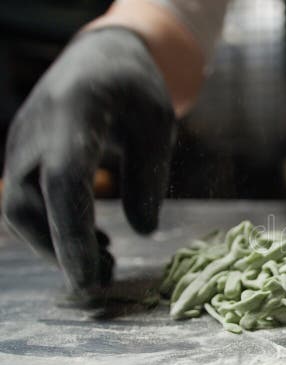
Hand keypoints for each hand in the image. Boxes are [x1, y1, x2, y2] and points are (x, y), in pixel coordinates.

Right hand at [2, 28, 174, 292]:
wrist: (100, 57)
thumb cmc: (136, 89)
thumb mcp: (159, 125)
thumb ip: (149, 176)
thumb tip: (144, 232)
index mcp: (74, 112)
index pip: (64, 182)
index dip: (71, 233)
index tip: (88, 276)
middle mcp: (34, 129)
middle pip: (27, 205)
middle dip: (59, 251)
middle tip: (107, 279)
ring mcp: (20, 142)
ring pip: (20, 210)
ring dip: (56, 245)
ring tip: (106, 264)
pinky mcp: (21, 156)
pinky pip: (26, 202)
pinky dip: (54, 229)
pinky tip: (94, 243)